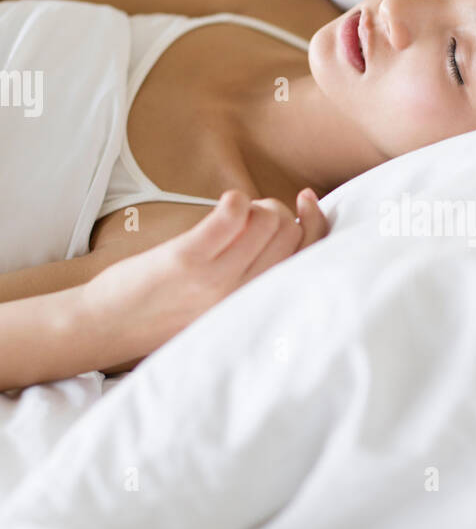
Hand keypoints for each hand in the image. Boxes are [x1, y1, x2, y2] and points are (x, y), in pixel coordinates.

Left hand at [82, 188, 329, 368]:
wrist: (108, 326)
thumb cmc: (164, 313)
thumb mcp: (219, 308)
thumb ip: (251, 281)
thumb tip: (284, 231)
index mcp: (253, 307)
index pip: (307, 258)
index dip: (315, 222)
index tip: (305, 202)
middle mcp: (241, 296)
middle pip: (290, 235)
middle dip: (279, 211)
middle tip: (254, 213)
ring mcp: (216, 279)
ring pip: (267, 222)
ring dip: (255, 206)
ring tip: (232, 213)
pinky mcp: (188, 261)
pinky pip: (231, 218)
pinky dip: (235, 202)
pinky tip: (227, 202)